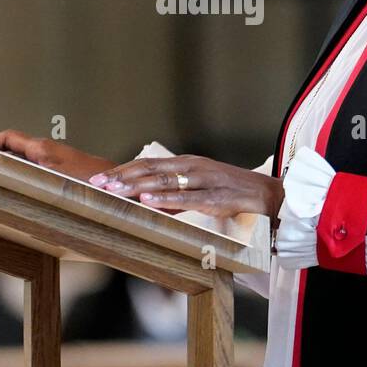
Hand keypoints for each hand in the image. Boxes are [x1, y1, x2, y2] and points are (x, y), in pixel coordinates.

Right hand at [0, 129, 117, 182]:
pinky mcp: (61, 171)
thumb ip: (28, 174)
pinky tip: (17, 188)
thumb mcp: (53, 180)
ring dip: (6, 164)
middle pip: (13, 147)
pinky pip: (33, 168)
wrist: (116, 186)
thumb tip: (4, 173)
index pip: (8, 138)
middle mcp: (47, 151)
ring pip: (23, 158)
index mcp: (41, 149)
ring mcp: (54, 160)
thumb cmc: (90, 183)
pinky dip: (20, 173)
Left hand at [88, 156, 284, 220]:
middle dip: (121, 177)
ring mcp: (204, 180)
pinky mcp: (216, 196)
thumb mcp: (199, 190)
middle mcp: (192, 167)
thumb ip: (174, 195)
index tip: (98, 178)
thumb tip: (145, 203)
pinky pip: (187, 197)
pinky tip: (147, 200)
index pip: (147, 164)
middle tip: (96, 184)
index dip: (122, 170)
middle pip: (150, 169)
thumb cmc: (232, 193)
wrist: (270, 196)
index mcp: (187, 163)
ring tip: (113, 190)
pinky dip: (165, 197)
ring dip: (135, 185)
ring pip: (164, 180)